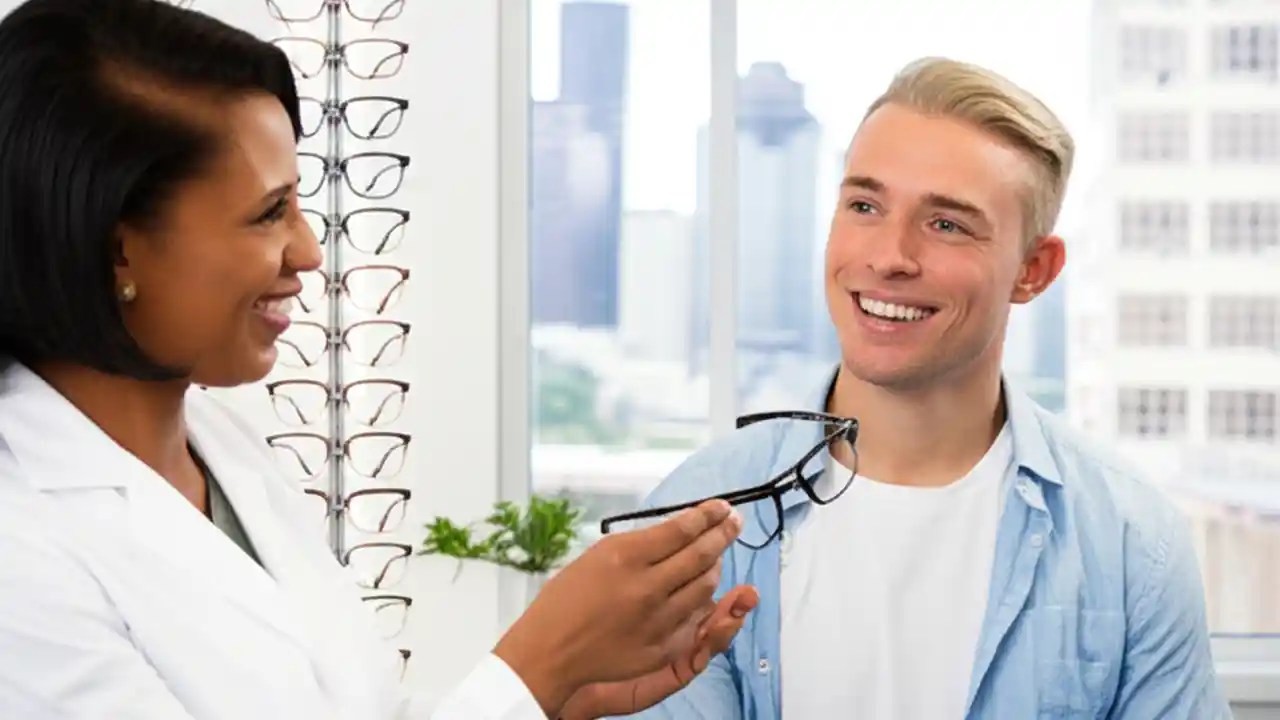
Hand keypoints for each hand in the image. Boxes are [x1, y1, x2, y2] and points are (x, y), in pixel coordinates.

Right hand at [493, 499, 742, 716]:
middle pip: (702, 554)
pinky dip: (703, 601)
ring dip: (716, 566)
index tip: (721, 507)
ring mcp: (656, 620)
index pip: (683, 528)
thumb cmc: (565, 600)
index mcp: (625, 556)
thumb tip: (682, 529)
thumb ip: (642, 544)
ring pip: (705, 586)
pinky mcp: (661, 648)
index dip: (708, 514)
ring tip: (717, 555)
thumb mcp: (598, 555)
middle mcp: (645, 587)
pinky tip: (701, 591)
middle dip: (724, 533)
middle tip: (734, 522)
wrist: (549, 652)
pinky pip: (695, 619)